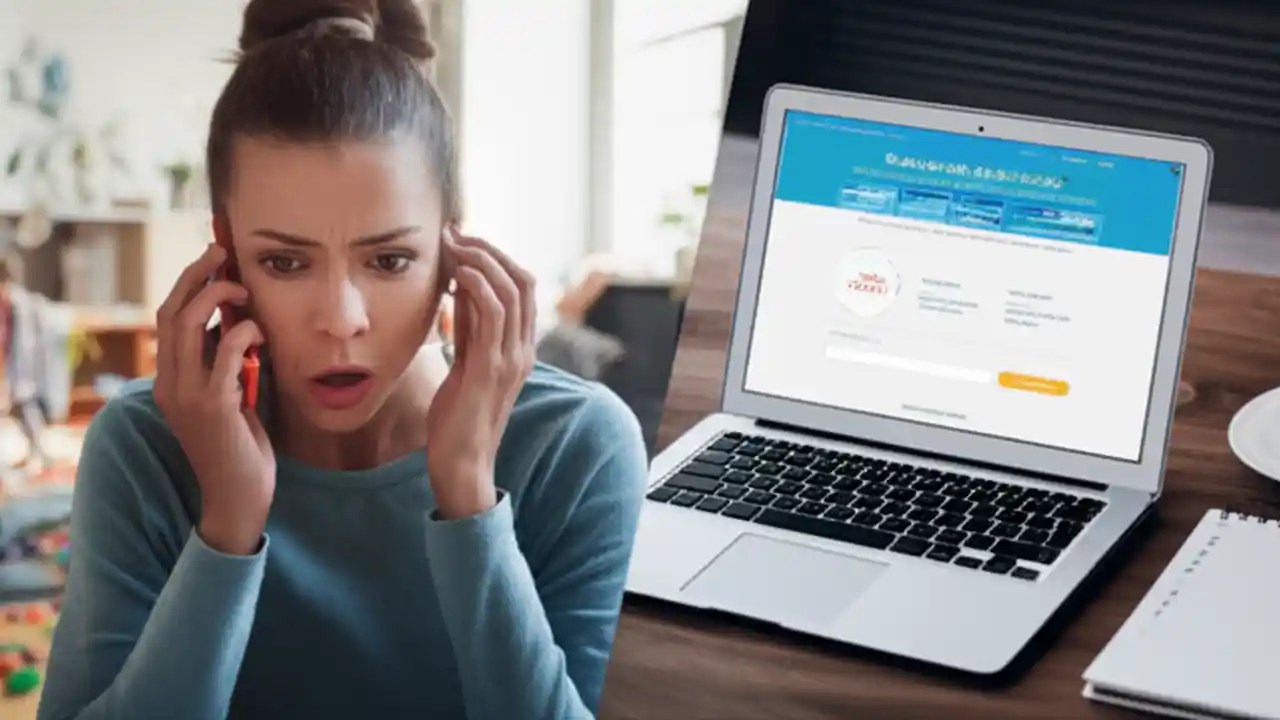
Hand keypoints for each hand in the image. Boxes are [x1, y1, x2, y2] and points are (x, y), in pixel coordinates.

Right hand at [153, 243, 274, 554]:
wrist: (239, 497)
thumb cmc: (241, 446)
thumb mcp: (231, 395)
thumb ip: (227, 362)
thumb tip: (238, 320)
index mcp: (169, 380)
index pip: (167, 318)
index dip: (187, 283)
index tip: (214, 259)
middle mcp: (169, 384)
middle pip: (169, 312)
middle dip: (195, 276)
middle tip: (221, 251)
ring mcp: (186, 395)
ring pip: (185, 326)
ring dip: (214, 297)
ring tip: (242, 288)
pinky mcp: (211, 407)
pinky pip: (222, 355)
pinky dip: (239, 334)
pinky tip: (258, 329)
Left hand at [426, 229, 536, 518]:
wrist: (462, 464)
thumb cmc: (458, 420)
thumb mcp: (465, 364)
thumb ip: (469, 331)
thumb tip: (460, 292)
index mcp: (519, 349)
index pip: (522, 289)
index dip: (496, 258)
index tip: (463, 243)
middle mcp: (522, 350)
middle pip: (523, 280)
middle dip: (490, 250)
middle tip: (457, 235)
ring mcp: (511, 358)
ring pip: (512, 290)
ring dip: (482, 259)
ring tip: (453, 245)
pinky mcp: (491, 367)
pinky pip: (494, 313)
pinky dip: (479, 284)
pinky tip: (458, 273)